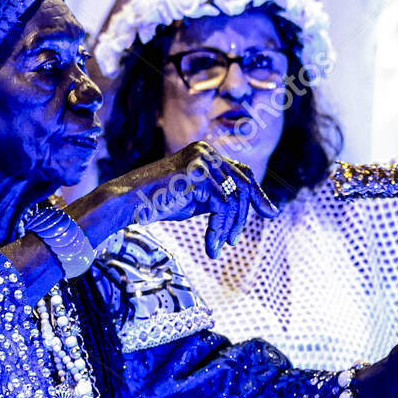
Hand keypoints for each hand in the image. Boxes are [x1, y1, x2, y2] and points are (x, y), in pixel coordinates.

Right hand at [120, 140, 278, 256]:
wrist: (128, 201)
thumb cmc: (157, 201)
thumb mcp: (195, 198)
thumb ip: (217, 198)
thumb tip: (244, 210)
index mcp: (206, 153)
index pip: (241, 171)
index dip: (257, 193)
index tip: (269, 213)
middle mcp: (207, 152)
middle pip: (243, 183)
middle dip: (248, 212)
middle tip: (237, 239)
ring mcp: (204, 160)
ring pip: (234, 198)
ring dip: (229, 227)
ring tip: (221, 246)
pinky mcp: (200, 174)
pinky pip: (222, 206)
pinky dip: (219, 229)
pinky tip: (212, 245)